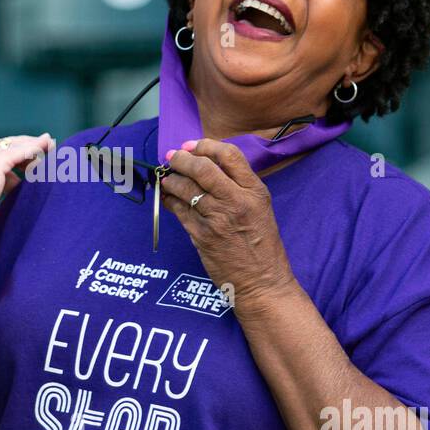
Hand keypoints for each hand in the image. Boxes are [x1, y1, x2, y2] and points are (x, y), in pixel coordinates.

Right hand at [0, 134, 51, 224]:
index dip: (7, 163)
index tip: (21, 170)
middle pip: (3, 148)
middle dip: (22, 148)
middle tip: (40, 152)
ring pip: (14, 145)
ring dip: (32, 145)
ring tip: (49, 147)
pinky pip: (22, 150)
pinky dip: (36, 147)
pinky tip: (47, 145)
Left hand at [161, 139, 294, 307]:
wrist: (263, 283)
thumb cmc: (262, 246)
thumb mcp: (260, 209)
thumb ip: (239, 187)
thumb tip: (208, 166)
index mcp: (255, 192)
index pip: (229, 155)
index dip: (205, 146)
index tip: (191, 146)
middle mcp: (237, 202)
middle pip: (203, 168)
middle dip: (182, 159)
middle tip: (172, 157)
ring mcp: (218, 219)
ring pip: (186, 188)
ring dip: (171, 179)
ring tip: (167, 177)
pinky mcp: (202, 236)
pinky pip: (179, 211)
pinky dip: (170, 200)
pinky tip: (168, 197)